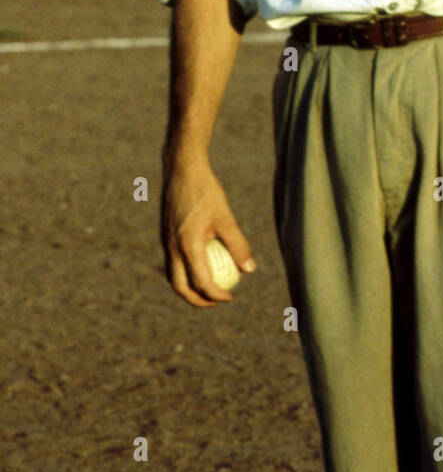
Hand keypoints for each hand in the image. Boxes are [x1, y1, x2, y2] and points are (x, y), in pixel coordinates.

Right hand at [160, 158, 255, 307]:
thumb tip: (250, 270)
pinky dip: (185, 272)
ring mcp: (165, 242)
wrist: (181, 170)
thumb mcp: (226, 217)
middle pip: (180, 287)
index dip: (216, 295)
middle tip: (217, 301)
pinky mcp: (165, 236)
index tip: (230, 297)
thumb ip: (238, 244)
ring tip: (210, 288)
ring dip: (190, 288)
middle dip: (197, 300)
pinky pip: (173, 263)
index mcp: (187, 245)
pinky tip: (203, 266)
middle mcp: (172, 247)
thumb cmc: (206, 192)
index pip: (201, 282)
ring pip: (173, 276)